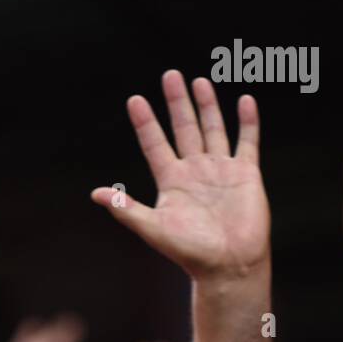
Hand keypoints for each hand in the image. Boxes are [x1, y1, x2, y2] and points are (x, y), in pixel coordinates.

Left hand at [91, 70, 269, 281]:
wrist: (229, 266)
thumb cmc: (190, 252)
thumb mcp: (154, 229)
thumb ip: (127, 209)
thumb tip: (95, 194)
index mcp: (171, 182)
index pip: (155, 145)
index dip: (145, 123)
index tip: (135, 100)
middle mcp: (195, 172)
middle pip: (184, 129)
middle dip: (177, 103)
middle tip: (170, 75)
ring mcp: (221, 171)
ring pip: (213, 130)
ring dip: (207, 106)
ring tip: (199, 81)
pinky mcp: (246, 174)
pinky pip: (247, 141)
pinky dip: (247, 122)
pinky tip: (245, 100)